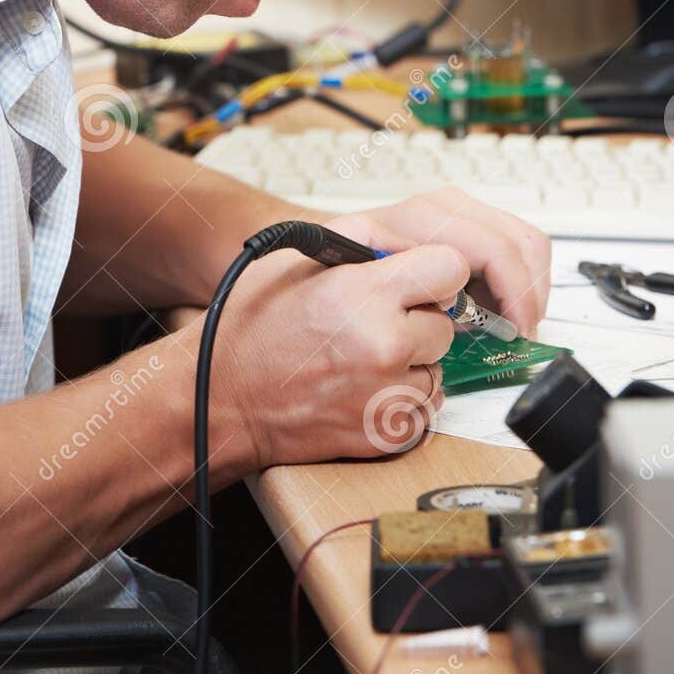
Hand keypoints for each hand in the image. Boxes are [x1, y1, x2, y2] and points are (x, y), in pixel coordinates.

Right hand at [209, 212, 466, 470]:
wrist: (223, 397)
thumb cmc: (253, 327)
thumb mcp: (300, 257)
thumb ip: (366, 238)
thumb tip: (412, 248)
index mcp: (365, 295)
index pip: (450, 270)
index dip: (434, 273)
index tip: (420, 282)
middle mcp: (384, 345)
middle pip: (445, 325)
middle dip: (416, 321)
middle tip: (375, 323)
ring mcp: (387, 395)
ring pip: (436, 369)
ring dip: (409, 364)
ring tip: (361, 358)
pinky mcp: (387, 435)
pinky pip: (423, 409)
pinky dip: (399, 400)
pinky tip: (361, 388)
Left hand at [359, 189, 550, 337]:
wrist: (336, 242)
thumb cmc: (349, 267)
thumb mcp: (377, 288)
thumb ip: (422, 303)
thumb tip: (466, 329)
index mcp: (428, 218)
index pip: (498, 251)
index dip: (517, 296)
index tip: (517, 332)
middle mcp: (451, 206)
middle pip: (523, 244)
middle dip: (530, 294)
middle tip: (521, 333)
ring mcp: (464, 208)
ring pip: (529, 242)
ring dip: (529, 287)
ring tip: (512, 322)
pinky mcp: (472, 218)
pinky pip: (517, 243)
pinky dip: (519, 278)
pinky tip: (501, 305)